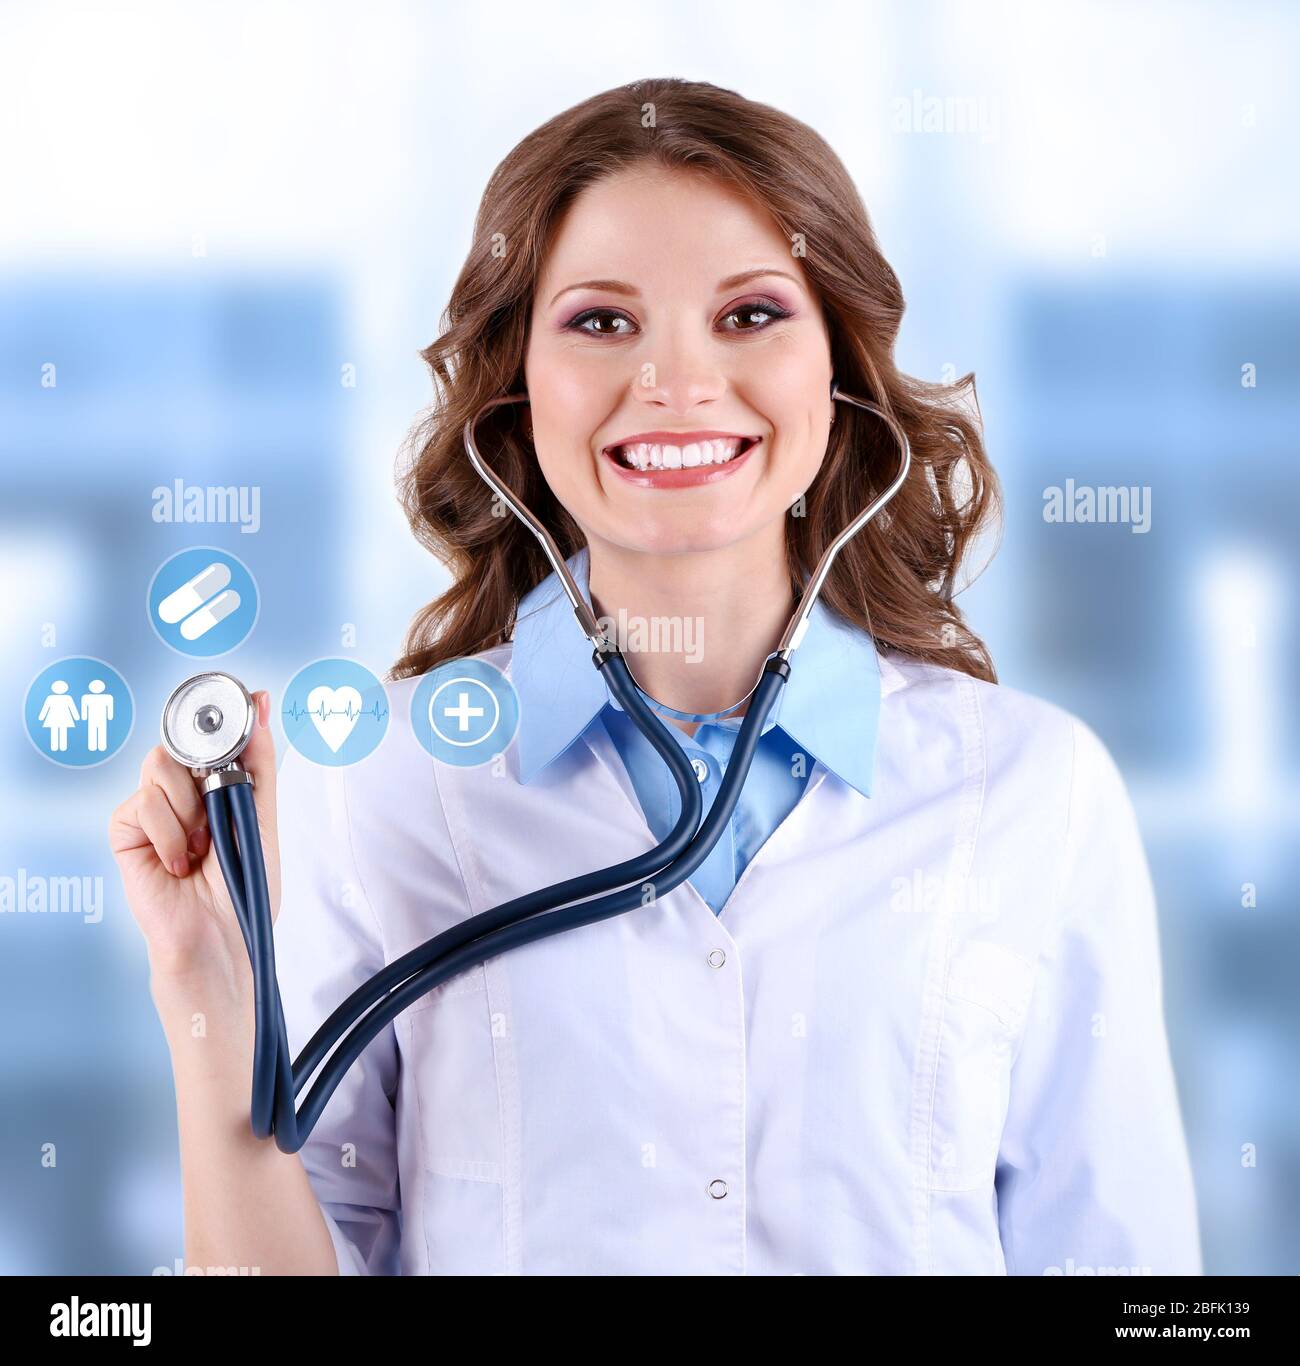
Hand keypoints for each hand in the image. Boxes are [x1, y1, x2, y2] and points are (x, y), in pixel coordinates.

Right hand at [109, 689, 280, 986]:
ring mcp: (153, 809)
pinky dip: (168, 833)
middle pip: (183, 742)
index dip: (226, 718)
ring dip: (190, 809)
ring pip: (160, 766)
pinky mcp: (126, 830)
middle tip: (219, 807)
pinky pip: (142, 802)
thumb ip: (259, 763)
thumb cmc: (244, 888)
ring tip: (201, 846)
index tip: (249, 699)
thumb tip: (260, 705)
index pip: (213, 735)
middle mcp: (184, 793)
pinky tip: (179, 862)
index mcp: (217, 786)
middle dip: (208, 771)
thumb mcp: (263, 818)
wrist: (220, 938)